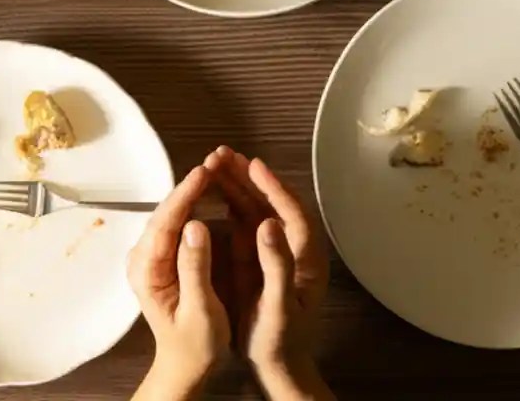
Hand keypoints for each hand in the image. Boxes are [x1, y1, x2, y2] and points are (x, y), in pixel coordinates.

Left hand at [128, 166, 229, 400]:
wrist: (186, 364)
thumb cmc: (196, 345)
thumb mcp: (201, 311)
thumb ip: (196, 268)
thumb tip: (196, 225)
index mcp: (147, 272)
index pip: (164, 224)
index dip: (184, 195)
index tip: (204, 172)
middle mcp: (143, 258)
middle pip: (166, 213)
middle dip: (190, 186)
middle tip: (217, 160)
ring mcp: (152, 255)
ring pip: (172, 214)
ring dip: (193, 191)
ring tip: (218, 168)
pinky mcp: (164, 256)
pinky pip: (178, 224)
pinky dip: (195, 205)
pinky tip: (214, 191)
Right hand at [204, 147, 333, 399]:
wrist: (276, 366)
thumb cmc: (282, 340)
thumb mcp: (279, 306)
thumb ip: (277, 264)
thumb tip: (267, 222)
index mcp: (306, 257)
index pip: (292, 212)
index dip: (273, 186)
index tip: (253, 164)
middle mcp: (291, 247)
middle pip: (270, 203)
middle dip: (247, 177)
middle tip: (222, 154)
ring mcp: (271, 250)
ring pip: (254, 209)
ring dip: (234, 185)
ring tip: (212, 163)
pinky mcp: (255, 258)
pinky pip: (242, 223)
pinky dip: (228, 204)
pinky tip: (212, 190)